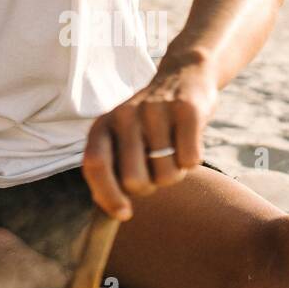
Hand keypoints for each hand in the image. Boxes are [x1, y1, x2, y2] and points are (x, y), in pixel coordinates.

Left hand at [81, 50, 218, 220]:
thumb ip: (112, 168)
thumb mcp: (123, 137)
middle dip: (150, 187)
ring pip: (166, 175)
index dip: (108, 196)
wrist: (185, 74)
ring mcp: (156, 110)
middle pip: (133, 180)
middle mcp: (125, 115)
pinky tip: (188, 140)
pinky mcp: (187, 109)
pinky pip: (191, 160)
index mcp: (103, 125)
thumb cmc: (151, 120)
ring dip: (175, 173)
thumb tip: (113, 211)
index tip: (124, 213)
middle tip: (156, 170)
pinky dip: (192, 161)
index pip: (95, 166)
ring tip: (173, 150)